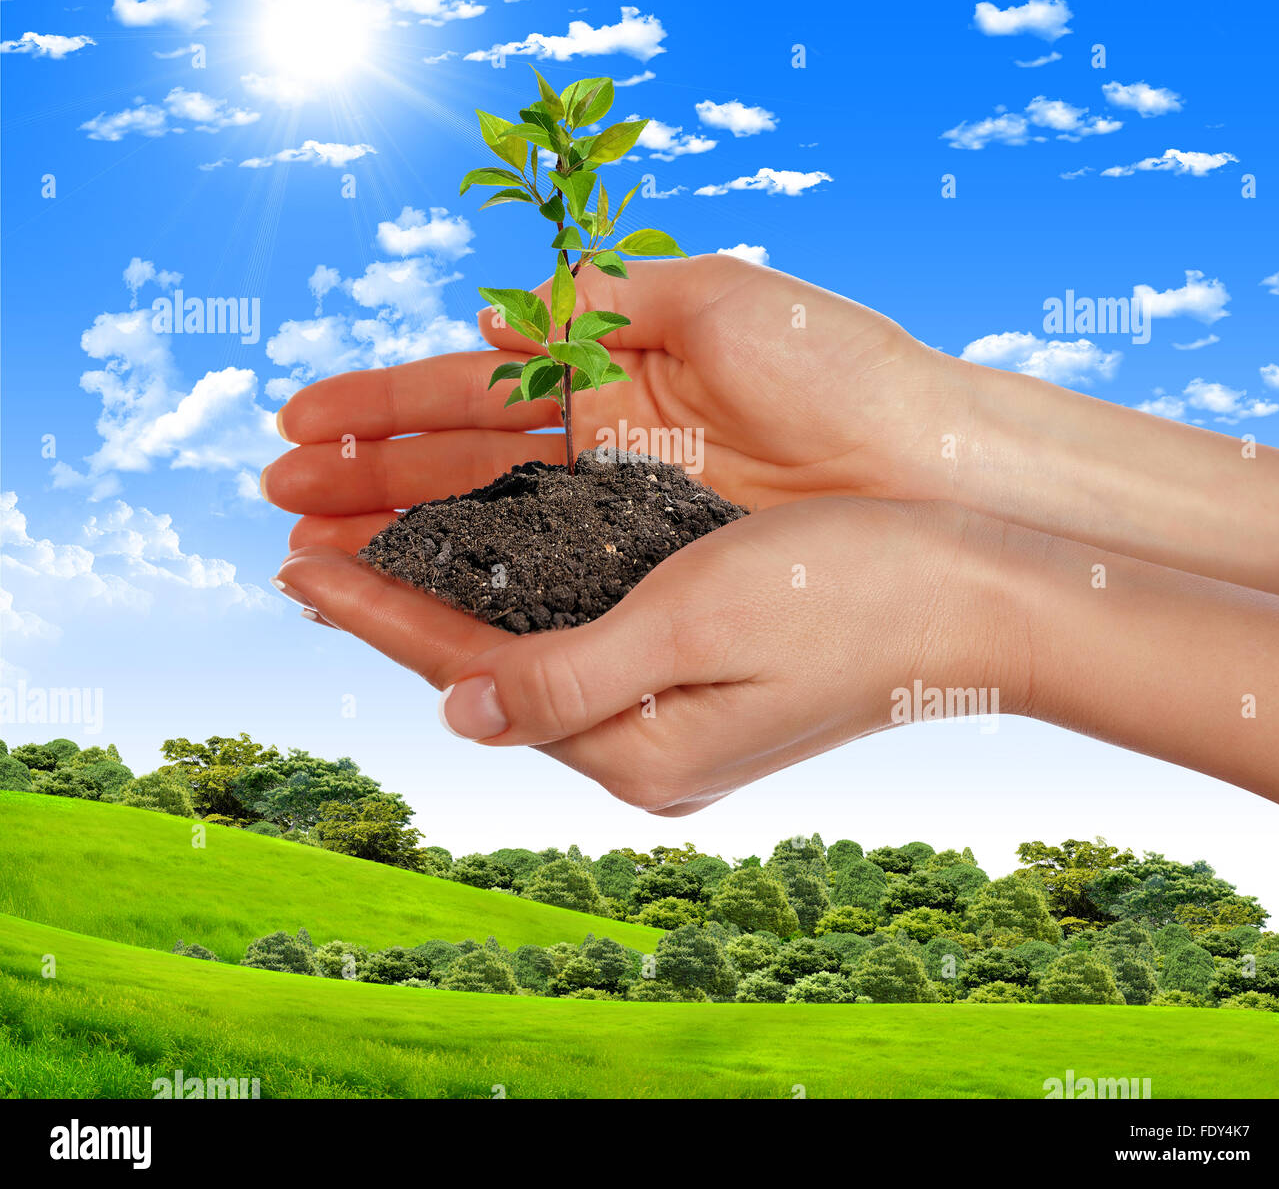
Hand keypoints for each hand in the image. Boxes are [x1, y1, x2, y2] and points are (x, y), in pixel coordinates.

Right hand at [262, 253, 951, 553]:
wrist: (935, 465)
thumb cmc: (838, 369)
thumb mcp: (717, 299)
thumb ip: (603, 297)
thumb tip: (493, 312)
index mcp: (610, 369)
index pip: (470, 385)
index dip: (383, 401)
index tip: (298, 417)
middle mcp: (606, 448)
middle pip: (460, 464)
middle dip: (366, 479)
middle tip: (272, 496)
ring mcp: (628, 517)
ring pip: (488, 530)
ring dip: (398, 540)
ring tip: (308, 555)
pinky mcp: (659, 576)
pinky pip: (547, 585)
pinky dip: (479, 591)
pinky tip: (414, 601)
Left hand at [270, 497, 1022, 813]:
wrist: (966, 591)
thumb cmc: (844, 598)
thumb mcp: (692, 630)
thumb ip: (566, 677)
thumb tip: (458, 712)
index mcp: (634, 747)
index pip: (470, 674)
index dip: (378, 614)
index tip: (296, 566)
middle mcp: (641, 741)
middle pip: (483, 664)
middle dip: (393, 604)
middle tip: (302, 552)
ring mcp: (670, 708)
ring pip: (525, 642)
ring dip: (447, 590)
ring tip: (367, 547)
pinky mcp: (696, 669)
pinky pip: (578, 628)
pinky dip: (520, 587)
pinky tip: (486, 555)